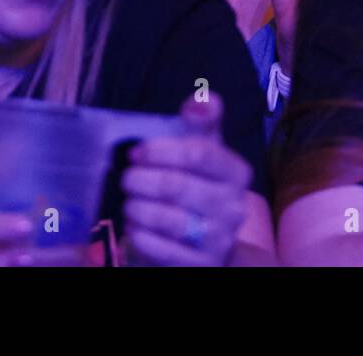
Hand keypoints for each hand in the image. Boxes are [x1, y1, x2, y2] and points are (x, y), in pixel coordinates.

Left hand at [121, 94, 251, 265]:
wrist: (210, 242)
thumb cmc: (199, 184)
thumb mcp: (204, 149)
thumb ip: (201, 121)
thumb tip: (201, 98)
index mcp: (236, 172)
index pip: (200, 153)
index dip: (162, 150)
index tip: (136, 151)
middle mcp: (234, 207)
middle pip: (177, 186)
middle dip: (141, 180)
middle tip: (126, 178)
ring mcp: (219, 240)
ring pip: (166, 219)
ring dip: (137, 207)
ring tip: (130, 201)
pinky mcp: (200, 265)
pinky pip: (158, 248)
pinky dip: (139, 234)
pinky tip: (135, 225)